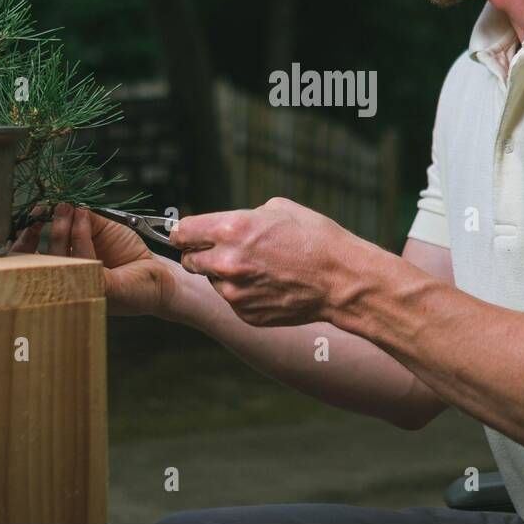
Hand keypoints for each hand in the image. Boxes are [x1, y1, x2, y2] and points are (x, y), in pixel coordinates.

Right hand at [10, 203, 178, 318]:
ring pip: (60, 261)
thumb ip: (82, 219)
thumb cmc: (130, 254)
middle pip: (41, 261)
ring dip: (62, 230)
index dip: (26, 237)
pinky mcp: (101, 289)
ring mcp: (83, 288)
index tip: (35, 212)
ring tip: (68, 210)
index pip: (32, 259)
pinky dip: (81, 238)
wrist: (158, 272)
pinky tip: (84, 222)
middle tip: (52, 209)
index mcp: (64, 269)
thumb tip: (62, 204)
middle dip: (43, 231)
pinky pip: (84, 263)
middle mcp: (68, 281)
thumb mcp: (103, 228)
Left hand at [168, 197, 368, 326]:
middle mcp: (226, 262)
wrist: (341, 280)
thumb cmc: (315, 238)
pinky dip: (243, 293)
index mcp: (231, 229)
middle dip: (201, 254)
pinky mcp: (246, 314)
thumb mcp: (278, 209)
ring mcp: (235, 292)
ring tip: (257, 269)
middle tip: (222, 252)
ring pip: (212, 282)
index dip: (183, 233)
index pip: (183, 232)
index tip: (185, 235)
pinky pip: (233, 300)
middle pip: (190, 260)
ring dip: (223, 275)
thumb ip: (243, 217)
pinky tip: (269, 285)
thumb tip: (226, 226)